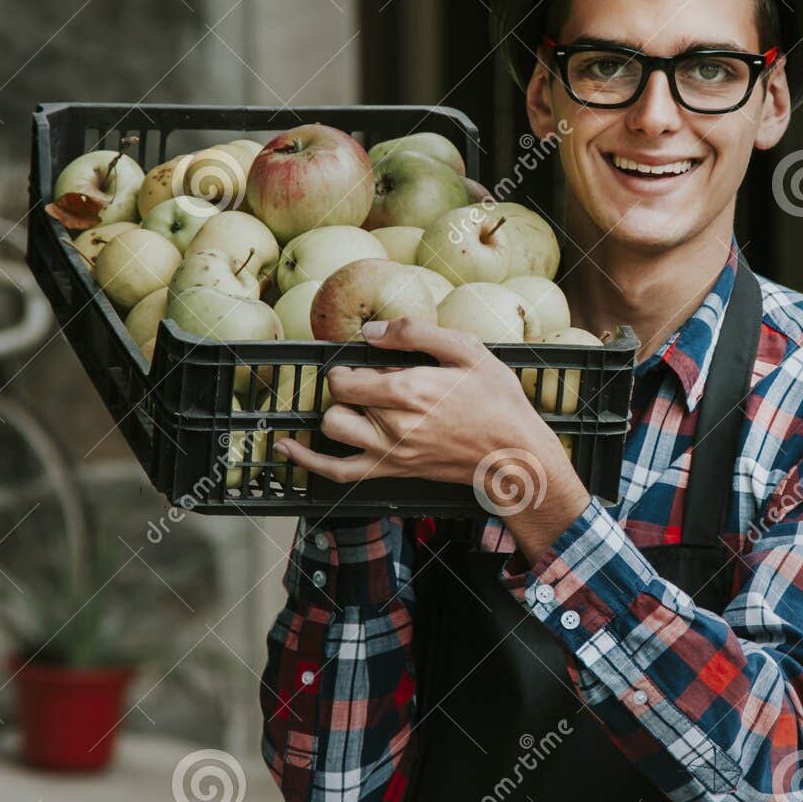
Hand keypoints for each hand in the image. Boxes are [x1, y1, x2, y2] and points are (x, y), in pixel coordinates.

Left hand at [274, 317, 589, 559]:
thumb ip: (416, 333)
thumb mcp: (467, 351)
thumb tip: (370, 330)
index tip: (370, 362)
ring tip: (360, 404)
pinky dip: (308, 460)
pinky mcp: (391, 470)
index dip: (351, 365)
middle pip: (338, 400)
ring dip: (338, 412)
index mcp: (408, 389)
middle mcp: (392, 424)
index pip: (346, 376)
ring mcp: (389, 452)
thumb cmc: (496, 400)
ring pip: (333, 429)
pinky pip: (338, 472)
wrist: (514, 455)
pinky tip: (288, 447)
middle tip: (376, 382)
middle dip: (349, 385)